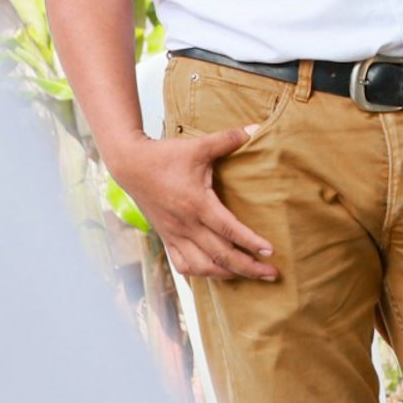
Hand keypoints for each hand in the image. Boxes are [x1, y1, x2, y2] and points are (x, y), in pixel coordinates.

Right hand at [108, 129, 277, 281]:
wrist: (131, 165)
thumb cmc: (166, 156)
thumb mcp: (198, 146)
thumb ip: (228, 139)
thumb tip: (256, 128)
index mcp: (197, 203)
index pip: (228, 229)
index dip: (250, 242)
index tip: (270, 251)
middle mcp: (186, 224)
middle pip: (220, 255)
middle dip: (248, 267)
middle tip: (271, 274)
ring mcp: (174, 235)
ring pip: (202, 266)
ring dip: (227, 274)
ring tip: (249, 274)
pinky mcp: (166, 238)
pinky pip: (183, 265)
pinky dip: (202, 274)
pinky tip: (216, 273)